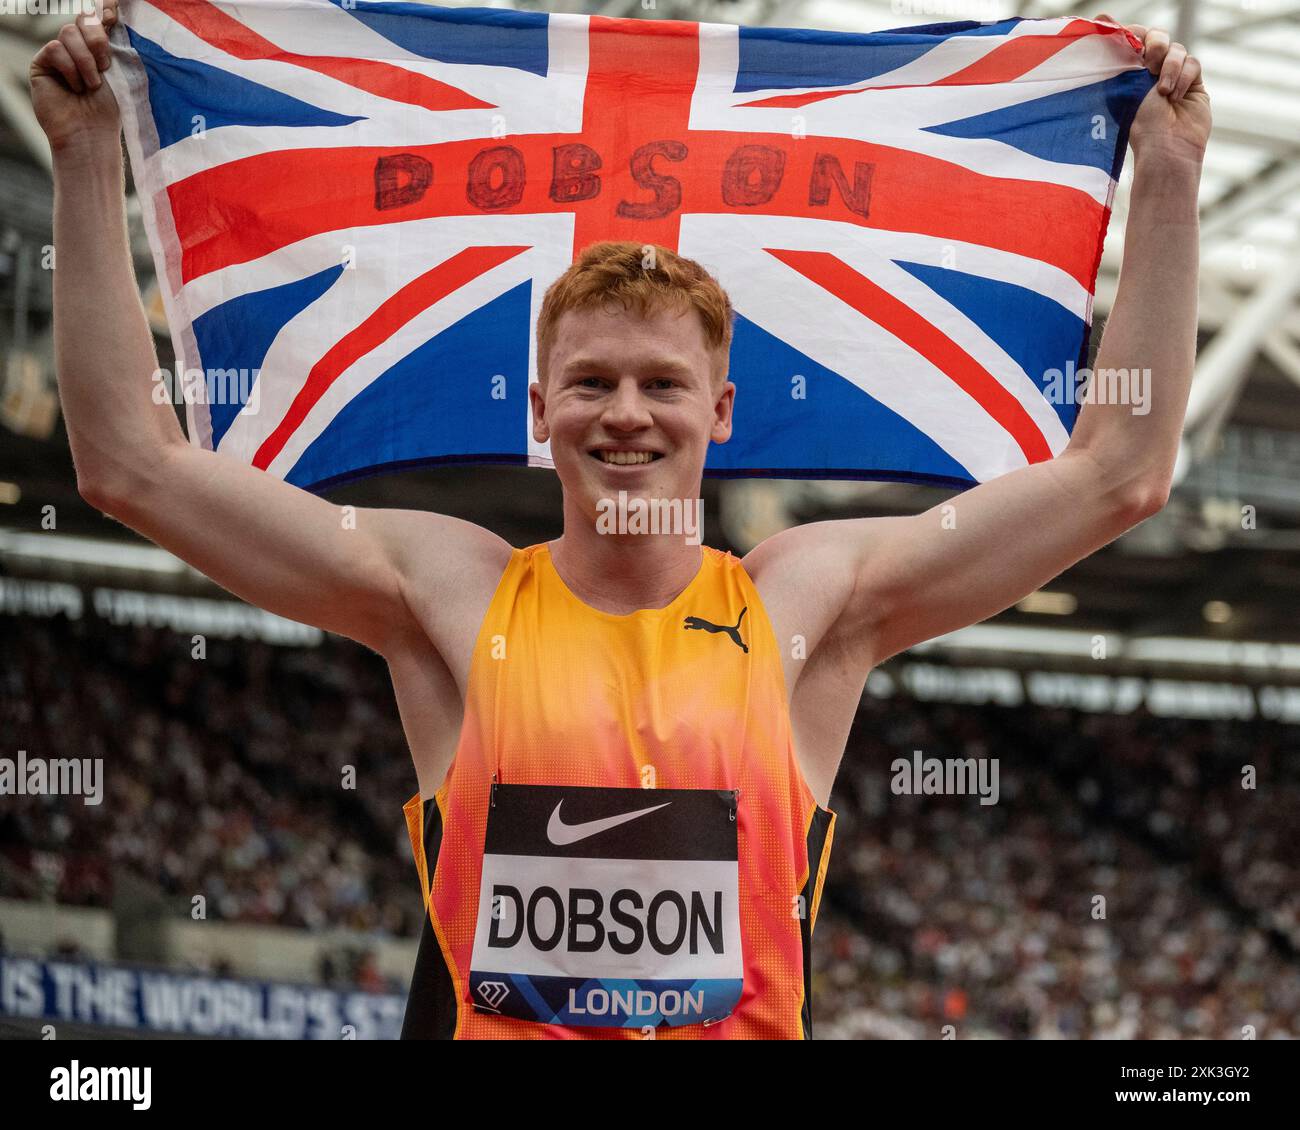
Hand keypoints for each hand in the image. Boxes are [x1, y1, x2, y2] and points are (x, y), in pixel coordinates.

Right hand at [30, 1, 120, 155]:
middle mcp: (79, 49)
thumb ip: (114, 44)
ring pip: (67, 33)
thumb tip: (111, 11)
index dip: (103, 9)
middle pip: (83, 19)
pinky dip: (70, 69)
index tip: (113, 10)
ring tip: (92, 85)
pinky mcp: (42, 64)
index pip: (98, 18)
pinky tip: (75, 88)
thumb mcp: (119, 73)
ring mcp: (59, 55)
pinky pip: (55, 49)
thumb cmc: (110, 109)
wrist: (91, 133)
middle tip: (105, 66)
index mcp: (100, 48)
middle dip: (97, 39)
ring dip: (85, 61)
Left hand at [1093, 13, 1210, 166]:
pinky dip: (1182, 77)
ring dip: (1169, 68)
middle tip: (1148, 64)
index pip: (1133, 38)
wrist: (1165, 145)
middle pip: (1157, 36)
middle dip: (1154, 45)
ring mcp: (1173, 75)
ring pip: (1177, 49)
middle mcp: (1149, 72)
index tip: (1129, 38)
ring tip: (1163, 93)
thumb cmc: (1138, 121)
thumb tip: (1099, 16)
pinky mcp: (1193, 82)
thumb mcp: (1121, 84)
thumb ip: (1114, 53)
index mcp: (1128, 72)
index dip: (1132, 33)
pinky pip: (1192, 63)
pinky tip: (1175, 96)